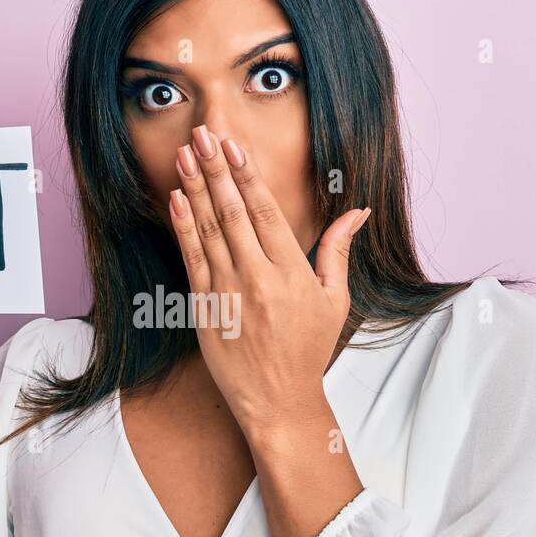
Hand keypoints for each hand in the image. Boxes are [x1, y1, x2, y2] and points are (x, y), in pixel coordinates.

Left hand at [169, 123, 370, 436]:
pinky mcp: (204, 310)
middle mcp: (257, 279)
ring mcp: (227, 294)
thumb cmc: (308, 350)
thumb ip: (338, 250)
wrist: (278, 401)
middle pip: (232, 212)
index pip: (264, 211)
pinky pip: (192, 261)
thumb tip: (358, 211)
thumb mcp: (334, 300)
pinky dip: (183, 228)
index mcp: (290, 272)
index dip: (246, 174)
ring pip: (208, 231)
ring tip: (184, 155)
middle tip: (201, 135)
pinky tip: (177, 199)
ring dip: (195, 188)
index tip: (233, 145)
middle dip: (215, 169)